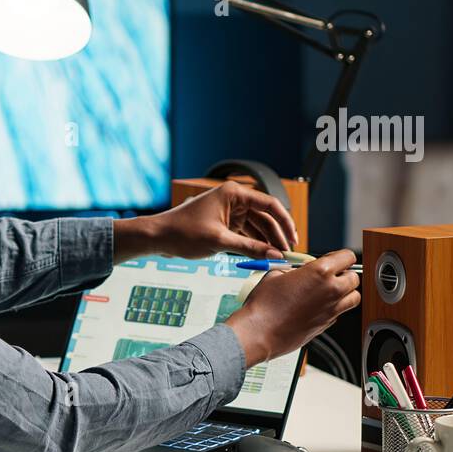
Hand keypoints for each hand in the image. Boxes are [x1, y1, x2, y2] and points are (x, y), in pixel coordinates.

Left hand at [114, 181, 297, 263]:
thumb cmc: (183, 233)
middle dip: (277, 235)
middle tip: (287, 254)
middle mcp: (234, 199)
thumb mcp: (220, 242)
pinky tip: (263, 255)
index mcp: (234, 194)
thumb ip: (250, 248)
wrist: (158, 237)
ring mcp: (229, 211)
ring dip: (266, 241)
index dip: (285, 222)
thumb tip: (275, 255)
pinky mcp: (224, 223)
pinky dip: (254, 243)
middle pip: (265, 216)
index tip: (293, 240)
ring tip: (277, 258)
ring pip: (256, 226)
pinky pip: (245, 232)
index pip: (270, 204)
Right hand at [225, 249, 360, 366]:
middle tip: (328, 276)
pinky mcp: (327, 325)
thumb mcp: (274, 274)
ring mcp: (332, 310)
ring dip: (345, 292)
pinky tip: (317, 307)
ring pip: (354, 297)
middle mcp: (331, 290)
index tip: (331, 260)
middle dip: (343, 274)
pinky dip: (333, 308)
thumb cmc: (264, 305)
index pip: (347, 257)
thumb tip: (299, 270)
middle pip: (354, 277)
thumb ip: (294, 269)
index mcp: (320, 272)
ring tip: (328, 291)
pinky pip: (340, 313)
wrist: (259, 332)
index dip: (339, 257)